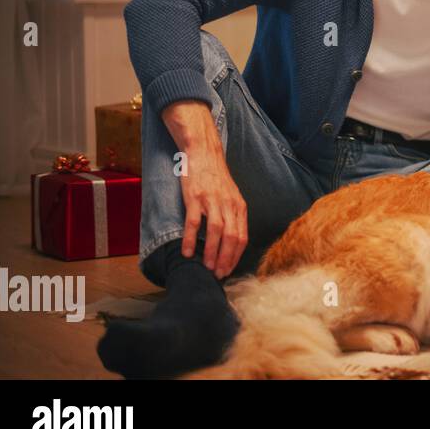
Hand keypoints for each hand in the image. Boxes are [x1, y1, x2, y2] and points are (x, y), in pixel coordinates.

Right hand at [179, 145, 248, 278]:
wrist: (204, 154)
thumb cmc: (216, 178)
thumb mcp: (232, 197)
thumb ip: (233, 216)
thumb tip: (231, 240)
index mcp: (239, 207)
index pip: (242, 237)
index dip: (236, 256)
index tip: (229, 270)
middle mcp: (229, 205)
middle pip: (232, 238)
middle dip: (226, 259)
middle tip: (218, 275)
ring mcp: (212, 201)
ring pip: (216, 233)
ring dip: (211, 253)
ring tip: (206, 268)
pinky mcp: (195, 198)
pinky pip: (194, 223)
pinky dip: (190, 239)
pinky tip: (186, 252)